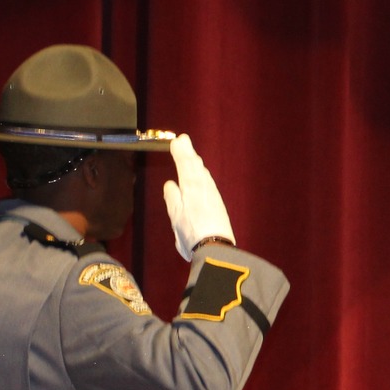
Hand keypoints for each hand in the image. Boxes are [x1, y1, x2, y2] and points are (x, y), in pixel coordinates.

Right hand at [161, 133, 235, 259]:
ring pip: (203, 174)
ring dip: (196, 163)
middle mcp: (204, 188)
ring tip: (192, 155)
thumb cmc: (192, 234)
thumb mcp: (175, 215)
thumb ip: (173, 197)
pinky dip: (203, 175)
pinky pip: (208, 183)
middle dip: (189, 153)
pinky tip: (202, 176)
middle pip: (196, 166)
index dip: (181, 152)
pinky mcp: (218, 205)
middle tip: (184, 140)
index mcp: (191, 188)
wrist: (216, 249)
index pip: (185, 165)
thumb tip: (171, 184)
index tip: (177, 141)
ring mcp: (213, 196)